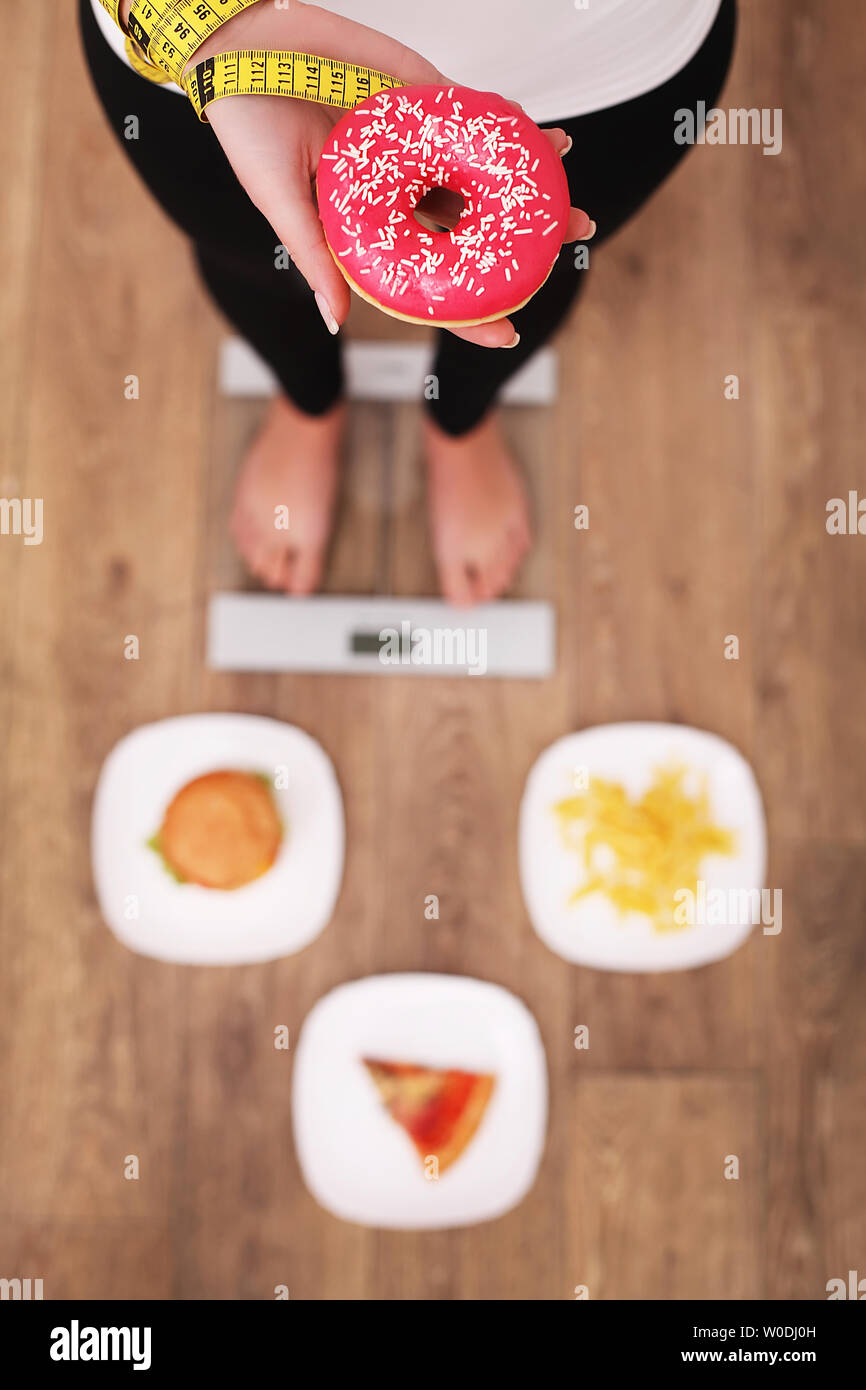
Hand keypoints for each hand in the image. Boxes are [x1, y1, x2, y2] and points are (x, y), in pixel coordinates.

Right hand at [122, 0, 592, 344]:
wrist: (242, 45)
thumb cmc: (248, 130)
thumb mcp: (280, 201)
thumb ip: (314, 257)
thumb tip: (336, 321)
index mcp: (371, 227)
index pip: (429, 281)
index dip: (469, 311)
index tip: (510, 332)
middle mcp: (401, 193)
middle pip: (471, 230)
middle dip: (522, 246)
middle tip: (570, 247)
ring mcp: (416, 147)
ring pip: (484, 178)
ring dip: (531, 191)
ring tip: (576, 207)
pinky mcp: (421, 97)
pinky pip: (476, 119)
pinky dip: (515, 132)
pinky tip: (553, 146)